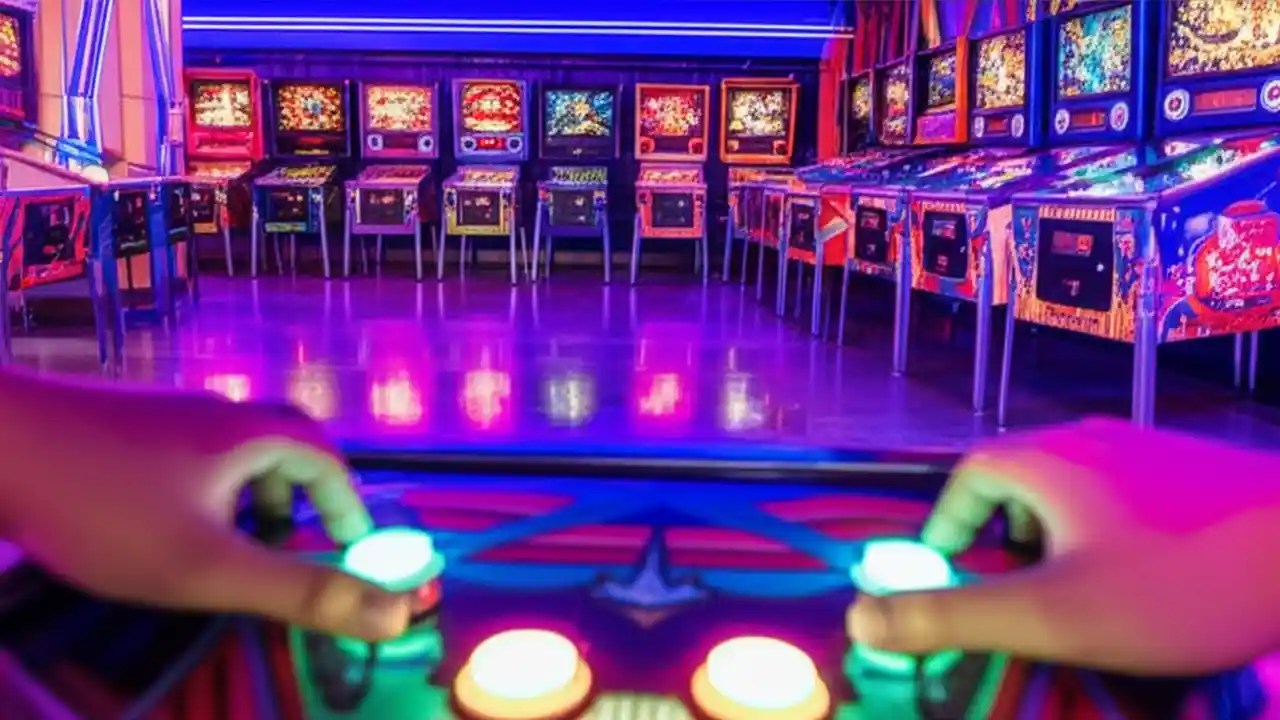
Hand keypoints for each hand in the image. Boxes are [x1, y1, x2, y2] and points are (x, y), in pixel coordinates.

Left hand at [0, 371, 409, 640]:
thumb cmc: (107, 507)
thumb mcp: (209, 566)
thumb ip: (301, 590)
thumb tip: (396, 614)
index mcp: (250, 436)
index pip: (325, 458)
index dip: (346, 504)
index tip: (352, 545)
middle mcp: (215, 412)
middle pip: (282, 440)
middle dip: (301, 492)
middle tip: (298, 537)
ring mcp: (163, 412)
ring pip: (231, 446)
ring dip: (252, 489)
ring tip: (235, 537)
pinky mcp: (120, 421)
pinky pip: (188, 450)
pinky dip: (206, 485)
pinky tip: (166, 520)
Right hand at [847, 418, 1279, 674]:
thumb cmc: (1175, 580)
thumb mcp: (1052, 614)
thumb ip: (951, 616)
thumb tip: (858, 620)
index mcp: (1048, 460)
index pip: (970, 476)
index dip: (948, 526)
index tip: (950, 577)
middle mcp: (1092, 439)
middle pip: (1021, 478)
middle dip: (1004, 537)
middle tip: (1015, 594)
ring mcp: (1150, 450)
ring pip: (1077, 487)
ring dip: (1059, 537)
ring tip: (1079, 593)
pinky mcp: (1195, 471)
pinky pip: (1127, 495)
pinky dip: (1110, 534)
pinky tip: (1147, 579)